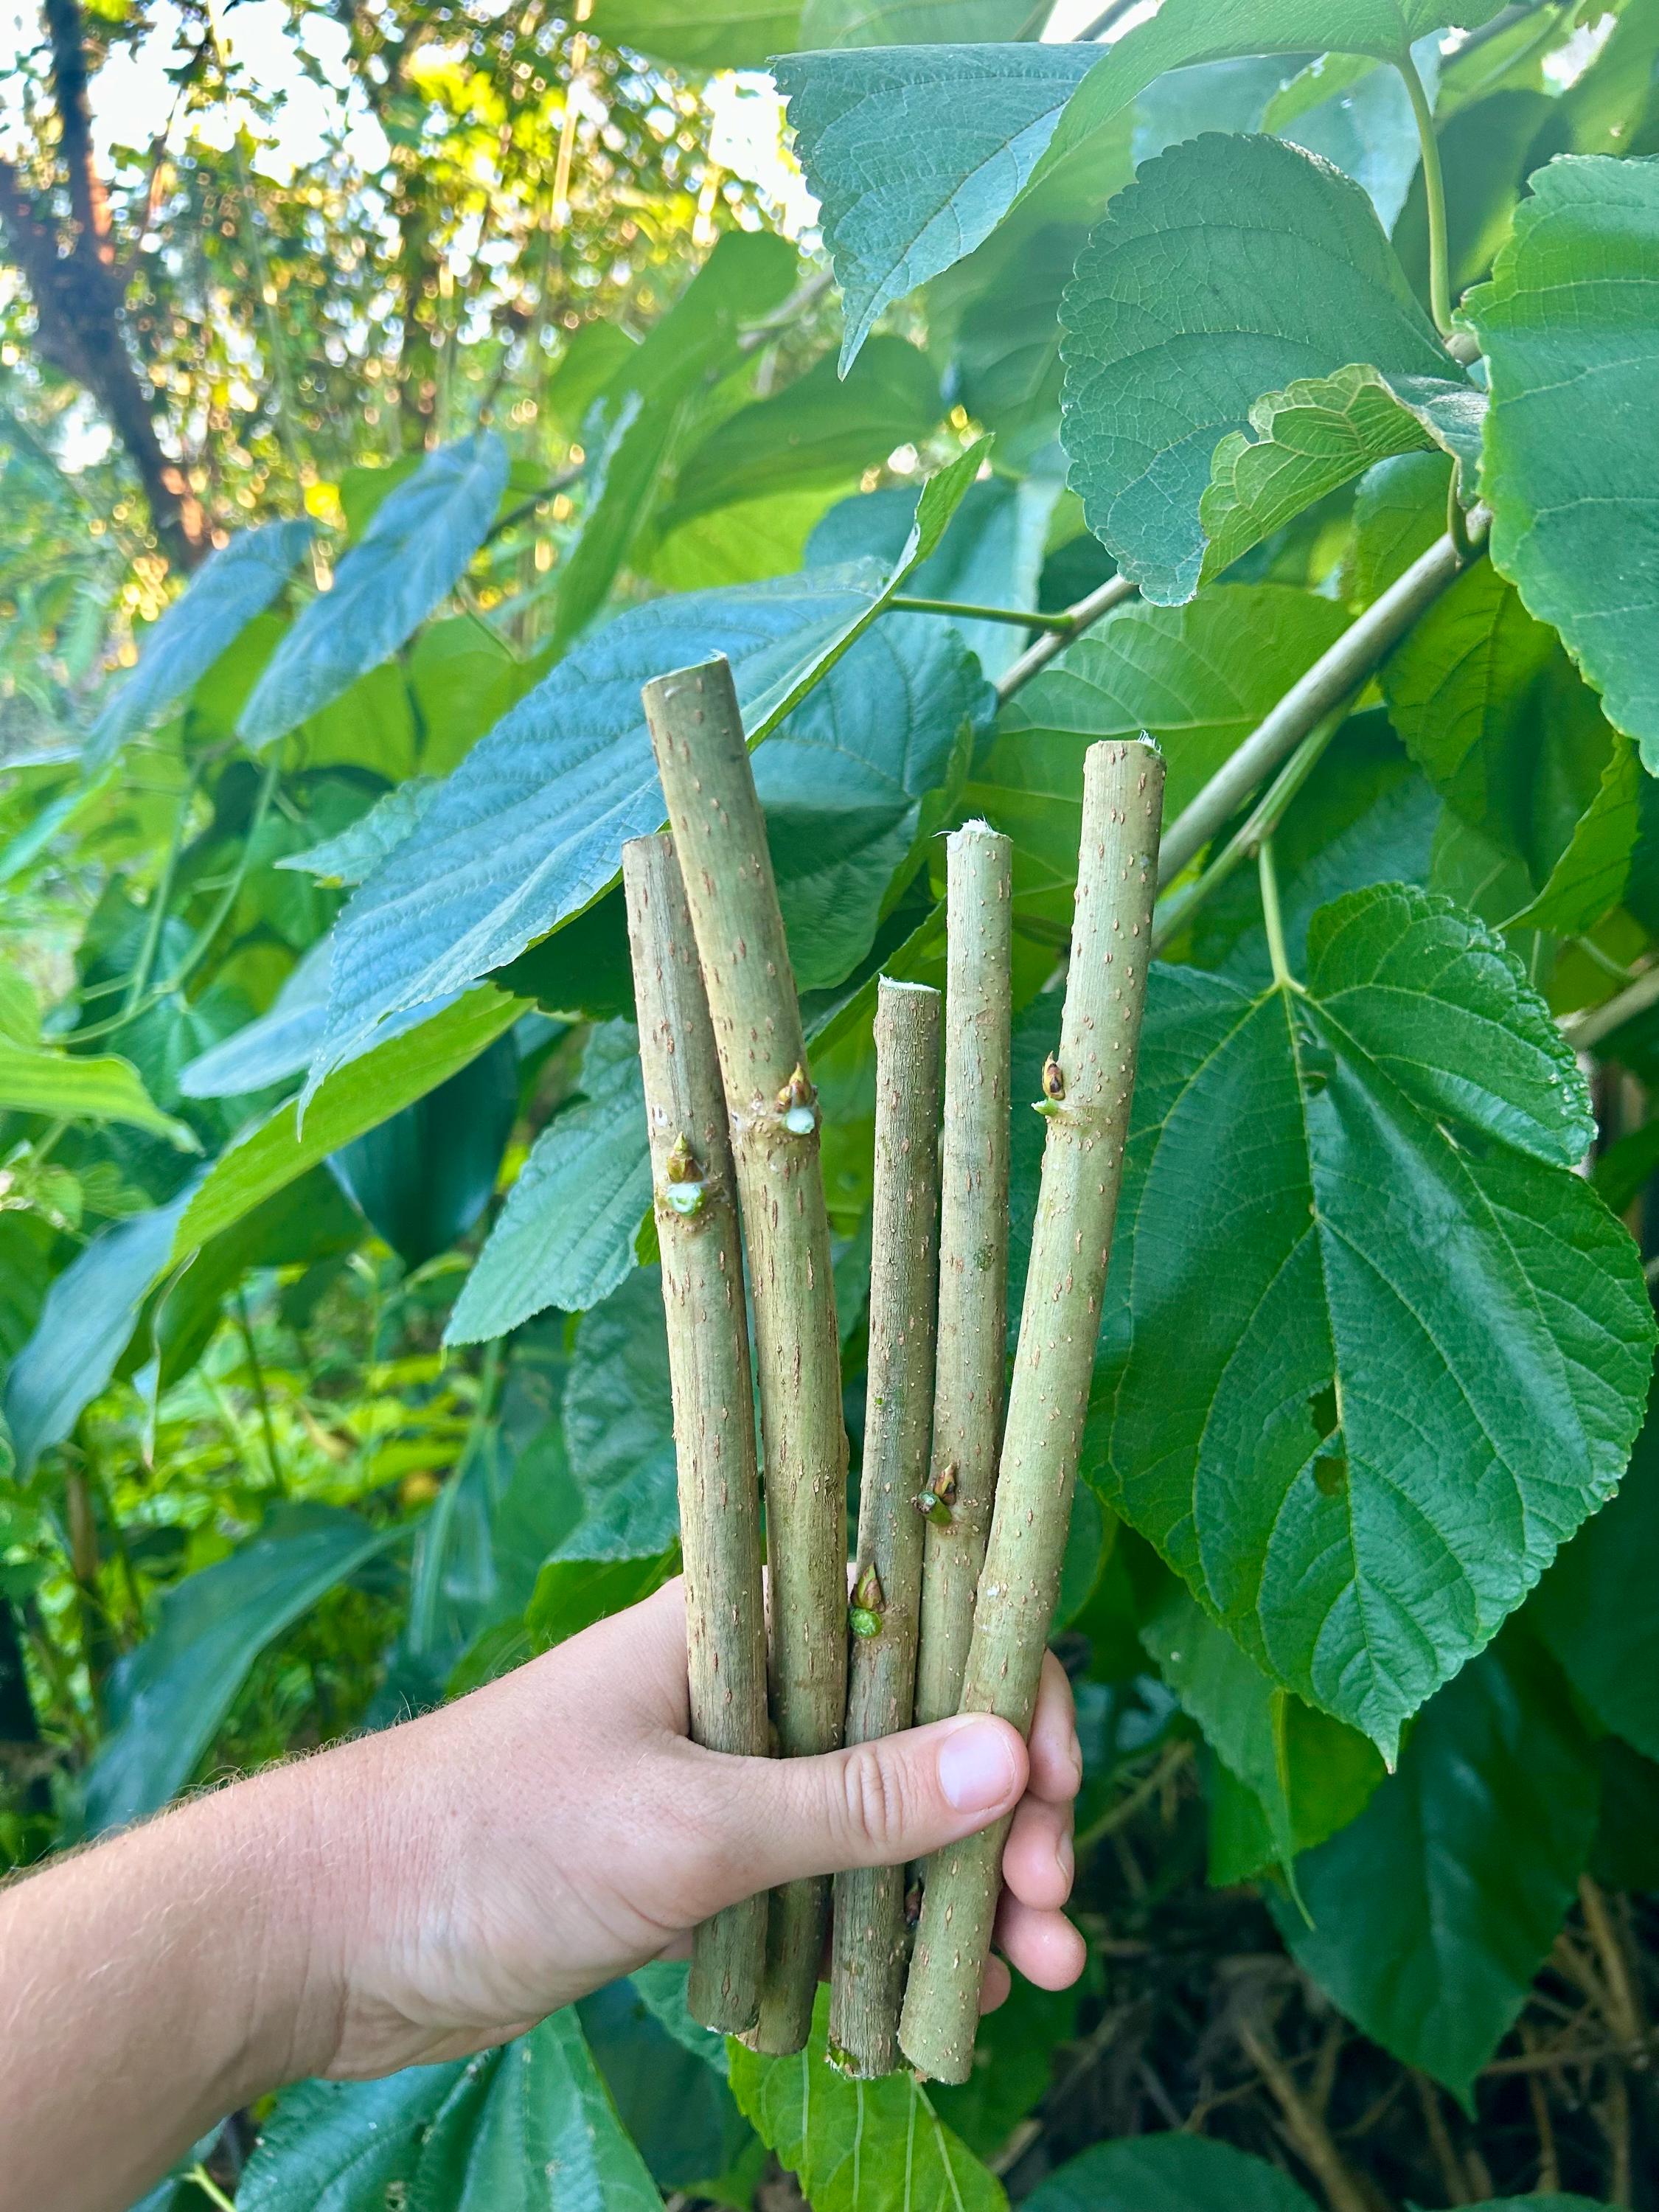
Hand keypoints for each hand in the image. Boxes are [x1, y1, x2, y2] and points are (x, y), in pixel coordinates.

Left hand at [302, 1577, 1084, 2076]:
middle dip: (1000, 1816)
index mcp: (745, 1618)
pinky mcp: (699, 1866)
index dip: (1007, 1691)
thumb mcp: (689, 1825)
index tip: (1052, 1790)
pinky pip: (822, 1889)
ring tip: (1032, 1977)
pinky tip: (932, 1999)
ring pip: (880, 1818)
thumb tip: (1008, 1762)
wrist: (332, 1933)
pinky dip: (882, 1936)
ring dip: (956, 1890)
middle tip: (1049, 1912)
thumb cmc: (497, 1838)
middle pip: (917, 1727)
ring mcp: (725, 1776)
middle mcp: (749, 1682)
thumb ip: (850, 1802)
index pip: (920, 1617)